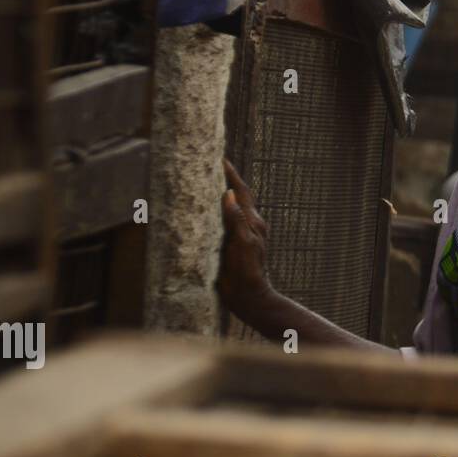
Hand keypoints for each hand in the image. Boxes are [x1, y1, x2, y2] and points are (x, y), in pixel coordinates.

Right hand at [217, 158, 273, 314]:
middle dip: (225, 181)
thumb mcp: (243, 243)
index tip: (221, 159)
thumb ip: (237, 219)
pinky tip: (204, 212)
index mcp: (253, 222)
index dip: (231, 175)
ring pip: (231, 209)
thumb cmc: (248, 271)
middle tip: (211, 166)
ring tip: (205, 183)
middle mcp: (249, 225)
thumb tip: (229, 194)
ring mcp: (242, 234)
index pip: (242, 192)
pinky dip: (215, 213)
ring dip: (220, 195)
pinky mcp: (233, 244)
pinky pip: (224, 223)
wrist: (249, 296)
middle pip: (237, 197)